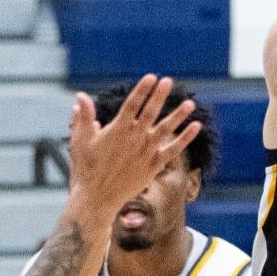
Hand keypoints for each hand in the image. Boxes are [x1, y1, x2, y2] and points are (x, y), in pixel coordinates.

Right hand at [66, 74, 200, 214]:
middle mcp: (134, 139)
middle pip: (150, 112)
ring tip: (190, 103)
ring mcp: (145, 152)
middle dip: (160, 96)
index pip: (132, 104)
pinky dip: (185, 138)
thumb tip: (80, 96)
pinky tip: (195, 127)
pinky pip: (173, 150)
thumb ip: (84, 118)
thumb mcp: (81, 140)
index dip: (142, 90)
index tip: (151, 77)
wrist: (97, 198)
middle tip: (169, 81)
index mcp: (116, 130)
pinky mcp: (153, 166)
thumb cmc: (86, 168)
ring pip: (165, 130)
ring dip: (179, 116)